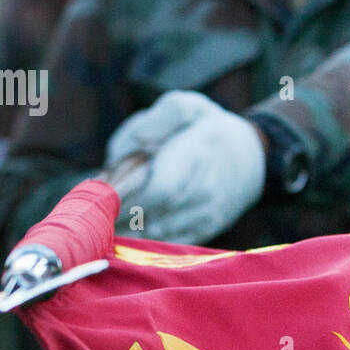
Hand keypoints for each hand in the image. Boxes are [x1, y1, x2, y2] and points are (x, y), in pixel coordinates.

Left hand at [105, 90, 266, 243]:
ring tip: (110, 217)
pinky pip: (170, 243)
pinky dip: (145, 240)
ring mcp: (208, 213)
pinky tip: (129, 228)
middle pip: (154, 214)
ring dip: (130, 228)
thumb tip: (141, 137)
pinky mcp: (206, 231)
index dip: (128, 196)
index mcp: (197, 153)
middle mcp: (206, 188)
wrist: (251, 158)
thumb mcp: (190, 106)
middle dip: (121, 213)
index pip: (161, 189)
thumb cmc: (206, 129)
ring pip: (159, 234)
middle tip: (98, 208)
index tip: (106, 191)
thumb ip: (164, 115)